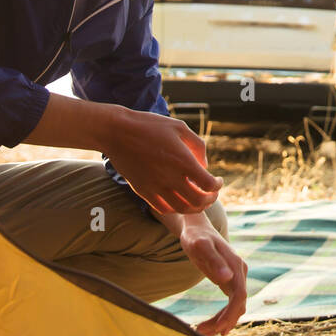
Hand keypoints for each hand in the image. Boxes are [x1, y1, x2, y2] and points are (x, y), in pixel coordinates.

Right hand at [103, 107, 221, 213]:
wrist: (118, 132)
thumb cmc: (150, 126)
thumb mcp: (180, 128)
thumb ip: (197, 147)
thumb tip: (204, 166)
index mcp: (183, 161)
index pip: (209, 185)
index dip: (217, 186)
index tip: (217, 180)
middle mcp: (171, 177)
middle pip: (199, 201)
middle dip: (210, 199)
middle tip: (211, 194)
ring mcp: (156, 187)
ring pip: (182, 209)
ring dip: (195, 207)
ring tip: (197, 199)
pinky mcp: (143, 191)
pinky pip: (164, 208)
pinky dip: (176, 208)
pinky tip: (178, 199)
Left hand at [169, 212, 247, 335]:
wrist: (196, 229)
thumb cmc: (196, 237)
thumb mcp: (200, 247)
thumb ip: (214, 262)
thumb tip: (228, 278)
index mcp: (236, 265)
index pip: (239, 296)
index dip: (231, 314)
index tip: (218, 329)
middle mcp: (239, 272)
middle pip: (238, 304)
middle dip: (224, 321)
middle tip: (203, 334)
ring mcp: (236, 277)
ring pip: (235, 306)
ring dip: (222, 321)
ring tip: (202, 331)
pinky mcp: (229, 281)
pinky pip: (230, 303)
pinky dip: (222, 315)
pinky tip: (211, 324)